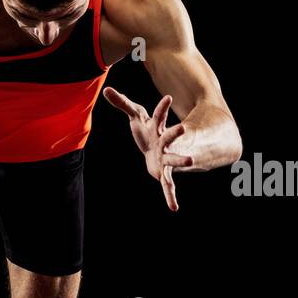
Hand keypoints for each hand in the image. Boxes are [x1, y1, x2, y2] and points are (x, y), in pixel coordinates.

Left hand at [103, 87, 192, 211]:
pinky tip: (174, 208)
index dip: (162, 106)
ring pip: (174, 158)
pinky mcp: (164, 172)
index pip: (159, 114)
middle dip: (176, 132)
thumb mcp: (135, 116)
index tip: (168, 98)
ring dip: (181, 159)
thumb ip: (122, 103)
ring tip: (191, 161)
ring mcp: (166, 156)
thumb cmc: (146, 130)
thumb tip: (107, 90)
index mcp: (157, 127)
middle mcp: (164, 141)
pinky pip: (168, 185)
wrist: (157, 149)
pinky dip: (170, 196)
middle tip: (184, 128)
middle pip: (170, 136)